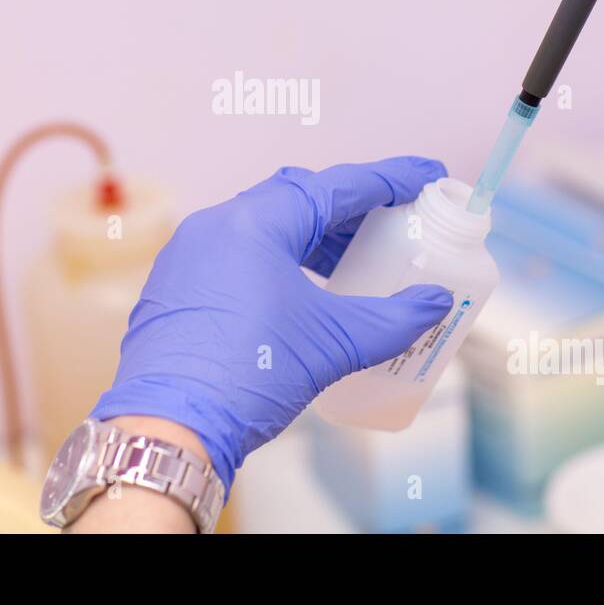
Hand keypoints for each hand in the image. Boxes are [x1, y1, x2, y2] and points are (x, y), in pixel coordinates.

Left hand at [90, 156, 453, 492]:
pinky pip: (236, 254)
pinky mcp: (174, 288)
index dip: (389, 179)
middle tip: (392, 222)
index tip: (426, 175)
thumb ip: (392, 319)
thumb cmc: (248, 375)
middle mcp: (216, 225)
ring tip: (351, 264)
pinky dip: (276, 260)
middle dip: (349, 210)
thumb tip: (434, 304)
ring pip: (263, 226)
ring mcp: (188, 255)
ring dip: (311, 239)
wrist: (169, 429)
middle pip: (297, 198)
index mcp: (255, 222)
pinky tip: (300, 291)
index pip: (337, 186)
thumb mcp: (332, 344)